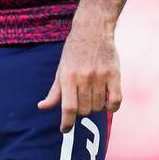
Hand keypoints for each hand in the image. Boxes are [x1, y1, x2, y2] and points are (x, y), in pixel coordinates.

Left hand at [37, 11, 121, 132]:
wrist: (93, 29)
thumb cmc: (74, 51)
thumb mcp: (61, 70)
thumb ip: (54, 92)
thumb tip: (42, 108)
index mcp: (68, 77)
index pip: (68, 108)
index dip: (66, 123)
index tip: (65, 130)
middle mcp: (84, 77)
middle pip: (84, 110)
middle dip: (81, 112)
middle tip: (81, 104)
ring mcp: (101, 76)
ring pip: (99, 106)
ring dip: (95, 108)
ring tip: (93, 98)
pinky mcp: (115, 74)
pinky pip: (116, 101)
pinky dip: (112, 107)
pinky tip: (107, 103)